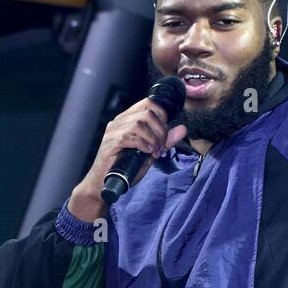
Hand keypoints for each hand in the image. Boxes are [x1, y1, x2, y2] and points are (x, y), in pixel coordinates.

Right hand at [68, 98, 186, 221]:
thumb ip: (165, 140)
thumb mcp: (150, 152)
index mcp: (128, 119)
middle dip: (160, 130)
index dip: (162, 116)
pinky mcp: (110, 143)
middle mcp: (119, 121)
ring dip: (152, 139)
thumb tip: (183, 129)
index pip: (149, 103)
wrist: (104, 184)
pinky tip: (146, 153)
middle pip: (147, 113)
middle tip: (161, 146)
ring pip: (138, 124)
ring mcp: (113, 131)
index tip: (164, 133)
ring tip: (154, 151)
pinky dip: (142, 145)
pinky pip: (129, 137)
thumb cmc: (125, 168)